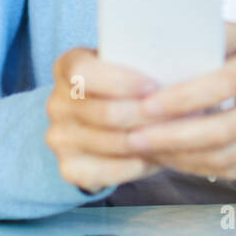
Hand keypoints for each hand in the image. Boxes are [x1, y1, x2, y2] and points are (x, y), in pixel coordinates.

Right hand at [45, 47, 163, 193]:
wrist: (99, 122)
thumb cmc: (122, 85)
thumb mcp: (125, 64)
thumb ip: (139, 63)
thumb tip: (174, 71)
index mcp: (67, 67)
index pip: (82, 72)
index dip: (119, 81)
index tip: (154, 86)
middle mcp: (56, 103)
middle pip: (105, 112)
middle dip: (147, 115)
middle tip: (179, 116)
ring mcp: (59, 137)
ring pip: (111, 143)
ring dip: (148, 141)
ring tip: (176, 135)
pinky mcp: (68, 168)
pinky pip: (107, 172)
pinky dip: (136, 166)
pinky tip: (157, 157)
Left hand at [123, 23, 235, 180]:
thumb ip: (209, 37)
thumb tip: (160, 43)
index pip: (224, 84)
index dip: (184, 98)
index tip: (147, 105)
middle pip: (223, 130)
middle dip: (172, 137)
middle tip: (135, 137)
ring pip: (227, 156)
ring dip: (181, 158)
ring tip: (148, 150)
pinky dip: (201, 167)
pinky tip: (176, 158)